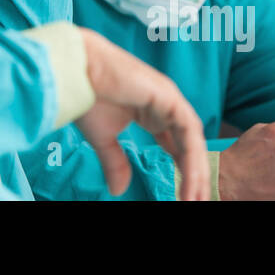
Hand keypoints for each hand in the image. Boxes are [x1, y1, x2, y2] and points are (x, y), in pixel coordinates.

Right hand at [75, 29, 210, 199]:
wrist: (77, 72)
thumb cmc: (87, 96)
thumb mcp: (103, 138)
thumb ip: (115, 163)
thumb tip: (117, 191)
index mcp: (152, 112)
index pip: (176, 144)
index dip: (182, 169)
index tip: (184, 194)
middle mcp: (165, 106)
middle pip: (188, 145)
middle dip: (194, 175)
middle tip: (197, 202)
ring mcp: (170, 100)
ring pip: (192, 141)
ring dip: (197, 171)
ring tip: (196, 198)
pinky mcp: (169, 98)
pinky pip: (189, 132)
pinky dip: (192, 158)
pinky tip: (191, 178)